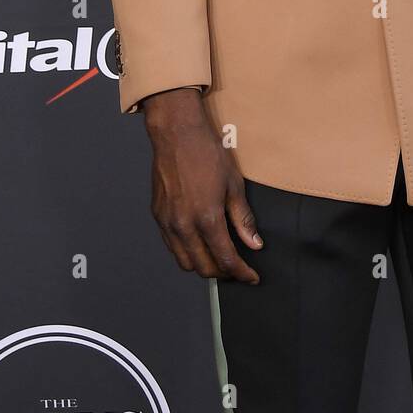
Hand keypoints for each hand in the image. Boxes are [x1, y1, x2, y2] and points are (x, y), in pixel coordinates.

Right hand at [144, 88, 261, 284]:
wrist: (177, 135)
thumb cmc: (208, 155)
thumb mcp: (234, 185)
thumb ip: (243, 219)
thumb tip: (254, 244)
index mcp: (206, 218)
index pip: (226, 259)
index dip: (241, 273)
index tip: (251, 277)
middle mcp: (183, 226)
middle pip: (203, 267)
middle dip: (224, 274)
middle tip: (238, 270)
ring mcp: (168, 223)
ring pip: (185, 262)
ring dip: (203, 266)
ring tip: (220, 260)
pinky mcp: (158, 216)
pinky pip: (172, 247)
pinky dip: (187, 254)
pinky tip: (200, 245)